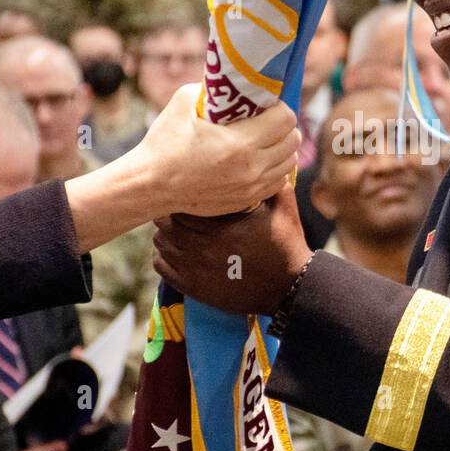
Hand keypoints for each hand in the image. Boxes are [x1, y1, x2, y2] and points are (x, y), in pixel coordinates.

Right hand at [138, 84, 300, 216]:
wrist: (150, 185)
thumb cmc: (164, 142)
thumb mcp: (184, 102)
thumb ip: (213, 90)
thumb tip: (232, 81)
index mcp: (240, 142)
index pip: (286, 119)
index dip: (279, 107)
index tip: (267, 104)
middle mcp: (252, 167)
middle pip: (293, 140)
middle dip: (284, 126)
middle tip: (268, 119)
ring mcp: (251, 187)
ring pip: (289, 162)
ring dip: (282, 147)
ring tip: (265, 139)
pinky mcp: (247, 200)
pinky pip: (279, 181)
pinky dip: (275, 168)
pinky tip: (260, 159)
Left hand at [153, 182, 312, 314]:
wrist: (288, 288)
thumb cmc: (286, 246)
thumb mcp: (284, 209)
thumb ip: (271, 183)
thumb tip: (262, 162)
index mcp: (221, 228)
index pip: (182, 206)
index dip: (182, 197)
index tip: (189, 194)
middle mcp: (204, 249)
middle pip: (166, 225)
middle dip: (170, 215)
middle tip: (179, 210)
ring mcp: (196, 271)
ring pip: (161, 245)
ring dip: (166, 235)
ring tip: (177, 230)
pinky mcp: (194, 287)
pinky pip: (161, 268)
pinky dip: (164, 257)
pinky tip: (177, 252)